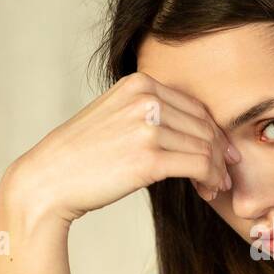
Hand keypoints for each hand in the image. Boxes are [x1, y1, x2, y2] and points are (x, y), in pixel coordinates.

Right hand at [2, 71, 242, 224]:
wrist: (48, 180)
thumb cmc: (81, 155)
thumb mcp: (115, 116)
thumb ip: (148, 112)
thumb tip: (191, 127)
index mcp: (138, 83)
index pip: (194, 106)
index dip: (213, 132)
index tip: (221, 152)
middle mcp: (145, 99)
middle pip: (204, 126)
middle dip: (219, 153)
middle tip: (224, 175)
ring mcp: (147, 127)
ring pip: (205, 147)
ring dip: (216, 170)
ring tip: (215, 187)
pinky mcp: (149, 158)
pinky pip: (199, 166)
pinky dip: (209, 180)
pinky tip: (207, 191)